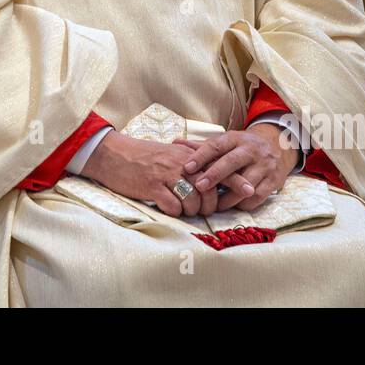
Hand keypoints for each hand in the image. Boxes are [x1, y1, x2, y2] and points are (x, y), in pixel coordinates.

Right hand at [80, 130, 227, 217]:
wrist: (114, 154)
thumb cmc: (143, 155)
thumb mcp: (170, 152)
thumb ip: (190, 159)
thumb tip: (210, 171)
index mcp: (186, 155)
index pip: (219, 166)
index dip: (236, 180)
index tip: (249, 191)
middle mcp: (180, 163)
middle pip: (209, 189)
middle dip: (209, 205)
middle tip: (201, 210)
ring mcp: (166, 175)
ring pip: (192, 200)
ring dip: (191, 210)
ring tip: (183, 209)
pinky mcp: (152, 187)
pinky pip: (173, 206)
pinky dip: (174, 212)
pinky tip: (168, 208)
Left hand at [177, 125, 298, 212]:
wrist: (278, 146)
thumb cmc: (243, 147)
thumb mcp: (226, 142)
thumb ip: (202, 146)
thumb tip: (175, 142)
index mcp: (236, 138)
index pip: (217, 145)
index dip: (201, 156)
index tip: (186, 167)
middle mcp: (252, 150)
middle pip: (232, 162)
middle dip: (214, 175)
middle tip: (199, 187)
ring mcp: (265, 166)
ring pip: (245, 184)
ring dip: (227, 197)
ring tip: (213, 204)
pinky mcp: (274, 181)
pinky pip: (257, 197)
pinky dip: (242, 204)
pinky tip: (232, 206)